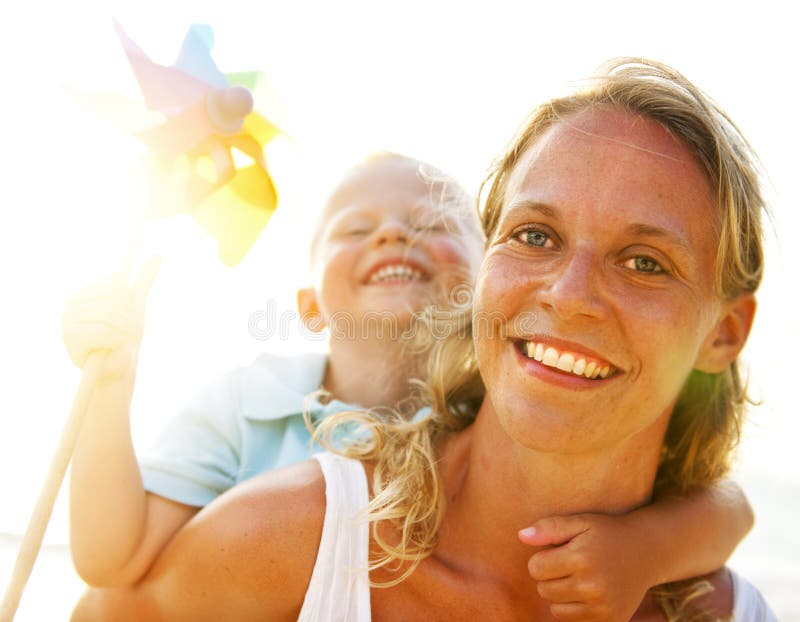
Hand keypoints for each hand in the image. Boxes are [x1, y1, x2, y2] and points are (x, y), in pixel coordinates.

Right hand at [62, 257, 161, 383]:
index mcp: (86, 292)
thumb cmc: (125, 337)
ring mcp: (68, 320)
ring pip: (110, 314)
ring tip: (116, 340)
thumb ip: (144, 280)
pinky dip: (114, 341)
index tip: (127, 312)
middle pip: (114, 296)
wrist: (118, 368)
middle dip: (126, 316)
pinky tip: (109, 347)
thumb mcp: (136, 305)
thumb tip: (158, 254)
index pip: (114, 280)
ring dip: (122, 330)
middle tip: (122, 331)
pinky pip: (105, 332)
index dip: (127, 297)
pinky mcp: (71, 338)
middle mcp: (72, 303)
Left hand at [519, 513, 650, 621]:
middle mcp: (592, 586)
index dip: (543, 557)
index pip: (535, 568)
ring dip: (560, 594)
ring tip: (580, 577)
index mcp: (581, 558)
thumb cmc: (606, 533)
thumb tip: (521, 536)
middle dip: (551, 576)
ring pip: (555, 609)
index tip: (560, 550)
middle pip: (543, 589)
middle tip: (572, 563)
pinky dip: (574, 608)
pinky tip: (590, 591)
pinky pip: (572, 620)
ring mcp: (602, 607)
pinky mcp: (610, 620)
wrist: (647, 551)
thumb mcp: (580, 522)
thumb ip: (549, 528)